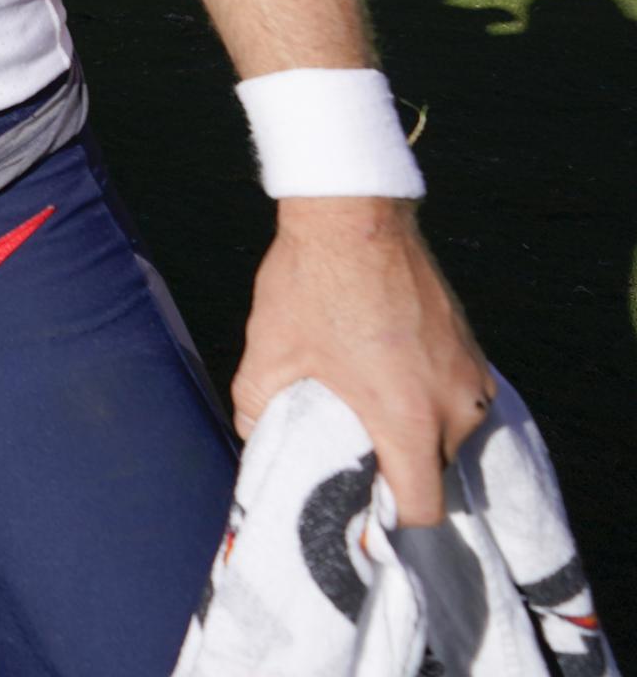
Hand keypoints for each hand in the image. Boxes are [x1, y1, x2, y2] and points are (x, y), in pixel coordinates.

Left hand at [235, 198, 493, 525]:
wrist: (353, 215)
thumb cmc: (309, 285)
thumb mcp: (268, 356)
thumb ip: (258, 414)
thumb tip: (259, 443)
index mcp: (409, 419)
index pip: (423, 507)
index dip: (388, 517)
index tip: (358, 507)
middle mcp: (455, 404)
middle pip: (434, 473)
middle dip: (395, 473)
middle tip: (350, 456)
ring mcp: (471, 375)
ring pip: (448, 434)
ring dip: (413, 433)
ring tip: (364, 412)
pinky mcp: (472, 349)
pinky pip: (455, 398)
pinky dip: (426, 401)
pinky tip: (383, 379)